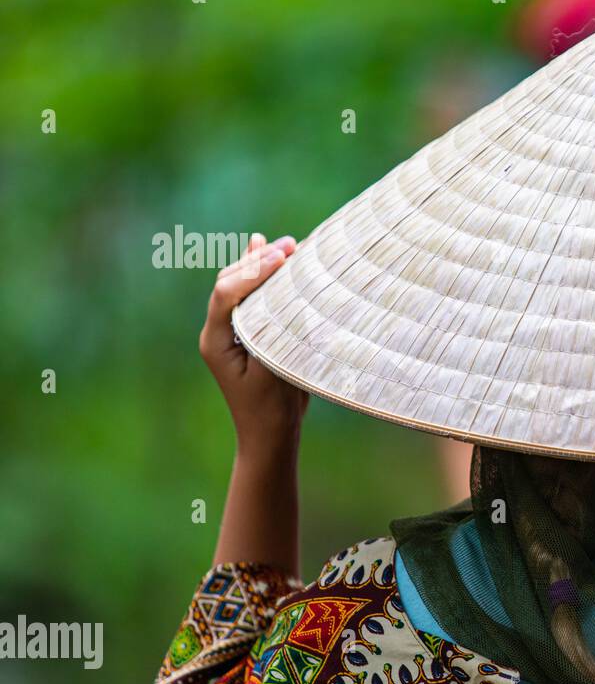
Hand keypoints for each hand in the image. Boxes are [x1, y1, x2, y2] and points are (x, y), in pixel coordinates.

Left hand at [198, 233, 307, 447]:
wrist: (269, 437)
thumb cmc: (272, 410)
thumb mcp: (275, 372)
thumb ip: (276, 333)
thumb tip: (289, 295)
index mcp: (216, 341)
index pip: (227, 294)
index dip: (253, 272)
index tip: (282, 259)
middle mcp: (219, 332)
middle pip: (230, 283)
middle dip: (258, 261)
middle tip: (289, 246)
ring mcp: (233, 333)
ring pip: (240, 287)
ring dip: (261, 265)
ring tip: (287, 246)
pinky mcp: (249, 335)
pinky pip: (252, 299)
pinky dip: (263, 278)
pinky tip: (269, 254)